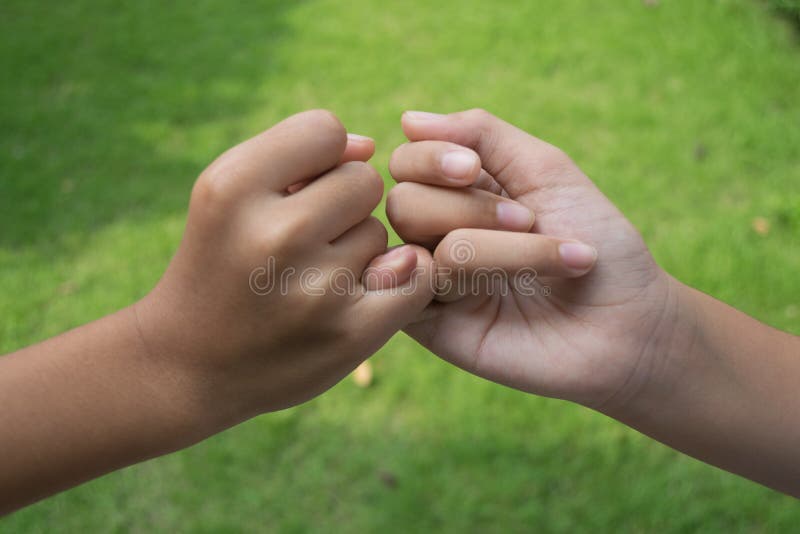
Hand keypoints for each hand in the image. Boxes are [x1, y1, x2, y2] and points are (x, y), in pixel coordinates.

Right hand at [135, 110, 433, 426]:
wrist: (191, 367)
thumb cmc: (217, 267)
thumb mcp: (225, 198)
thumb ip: (294, 158)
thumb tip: (368, 147)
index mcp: (232, 189)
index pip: (325, 130)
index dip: (321, 158)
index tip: (299, 189)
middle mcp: (276, 236)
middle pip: (364, 180)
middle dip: (343, 204)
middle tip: (307, 240)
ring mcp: (317, 289)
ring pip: (380, 232)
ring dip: (358, 250)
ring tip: (313, 278)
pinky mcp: (351, 334)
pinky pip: (415, 276)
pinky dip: (400, 280)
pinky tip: (366, 291)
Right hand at [384, 109, 674, 409]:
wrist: (630, 321)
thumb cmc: (599, 242)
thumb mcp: (546, 171)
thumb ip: (482, 135)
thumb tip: (409, 119)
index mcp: (463, 194)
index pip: (407, 162)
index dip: (430, 157)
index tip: (473, 166)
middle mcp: (441, 235)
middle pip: (402, 202)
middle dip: (469, 207)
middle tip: (529, 220)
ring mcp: (436, 282)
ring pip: (416, 246)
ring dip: (490, 246)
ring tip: (551, 260)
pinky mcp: (436, 326)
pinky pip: (413, 294)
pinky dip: (450, 281)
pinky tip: (495, 292)